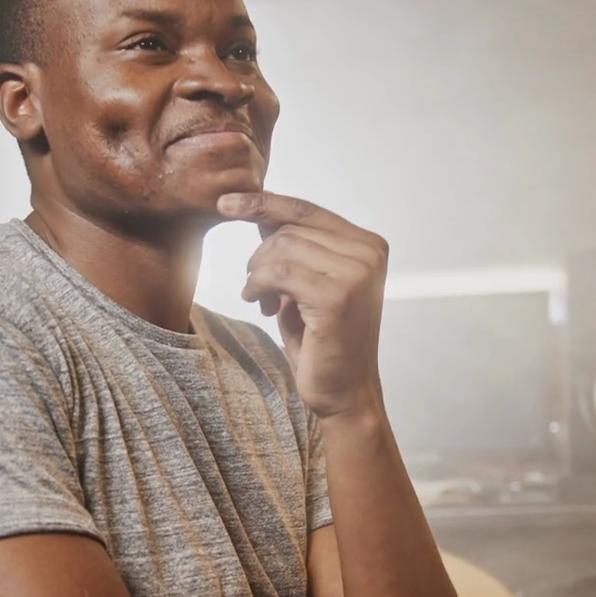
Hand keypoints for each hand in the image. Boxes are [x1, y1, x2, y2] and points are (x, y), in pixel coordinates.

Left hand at [219, 191, 387, 419]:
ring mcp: (356, 274)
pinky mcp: (337, 297)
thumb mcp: (307, 285)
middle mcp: (369, 254)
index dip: (263, 203)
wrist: (345, 393)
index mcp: (369, 245)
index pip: (307, 210)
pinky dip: (258, 286)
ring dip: (258, 272)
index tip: (226, 203)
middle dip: (261, 255)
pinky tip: (261, 305)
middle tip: (255, 287)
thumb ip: (294, 249)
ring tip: (259, 298)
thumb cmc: (324, 342)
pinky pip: (278, 274)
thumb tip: (258, 211)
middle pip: (291, 229)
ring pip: (282, 248)